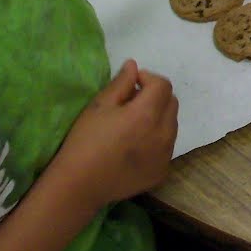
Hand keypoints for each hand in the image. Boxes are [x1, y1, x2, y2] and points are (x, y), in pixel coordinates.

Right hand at [49, 60, 177, 212]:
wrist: (79, 185)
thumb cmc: (85, 142)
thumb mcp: (99, 106)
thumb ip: (121, 83)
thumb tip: (134, 65)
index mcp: (148, 114)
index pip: (163, 85)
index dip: (148, 79)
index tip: (132, 84)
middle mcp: (164, 133)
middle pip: (171, 102)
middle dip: (156, 96)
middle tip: (132, 103)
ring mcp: (166, 154)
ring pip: (172, 124)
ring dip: (159, 117)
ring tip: (133, 125)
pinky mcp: (162, 171)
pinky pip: (167, 146)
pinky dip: (157, 139)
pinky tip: (135, 146)